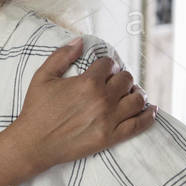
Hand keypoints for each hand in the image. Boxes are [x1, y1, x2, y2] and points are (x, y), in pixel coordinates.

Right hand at [8, 38, 155, 174]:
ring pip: (137, 99)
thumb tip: (80, 40)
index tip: (103, 69)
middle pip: (127, 79)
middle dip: (121, 76)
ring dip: (136, 93)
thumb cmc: (36, 110)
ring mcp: (109, 120)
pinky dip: (149, 116)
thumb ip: (62, 55)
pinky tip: (151, 110)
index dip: (107, 64)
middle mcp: (102, 100)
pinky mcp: (110, 138)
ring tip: (130, 93)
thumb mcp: (42, 77)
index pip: (109, 64)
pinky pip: (138, 125)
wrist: (33, 144)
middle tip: (115, 81)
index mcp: (88, 83)